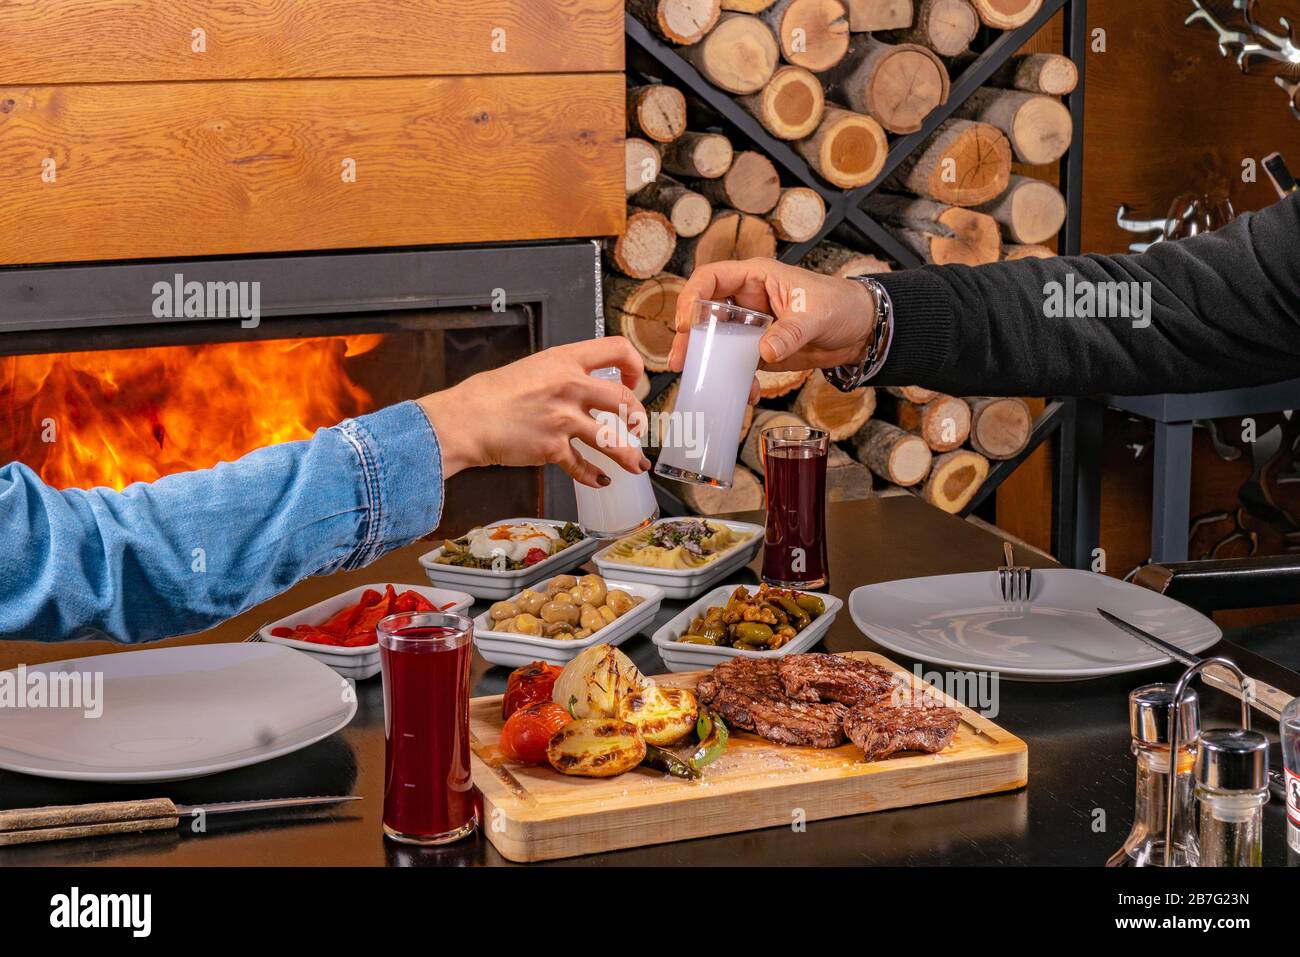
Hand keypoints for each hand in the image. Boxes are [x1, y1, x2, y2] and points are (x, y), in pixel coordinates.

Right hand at [418, 338, 649, 487]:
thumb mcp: (534, 367)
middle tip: (639, 427)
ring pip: (612, 439)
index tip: (634, 381)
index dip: (635, 366)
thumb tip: (586, 387)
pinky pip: (582, 466)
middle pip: (624, 399)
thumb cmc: (492, 394)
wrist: (467, 419)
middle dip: (639, 417)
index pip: (618, 350)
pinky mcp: (553, 448)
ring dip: (628, 455)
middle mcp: (570, 386)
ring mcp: (563, 419)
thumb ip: (564, 374)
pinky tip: (600, 480)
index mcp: (566, 360)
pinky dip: (593, 476)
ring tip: (637, 464)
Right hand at [669, 259, 876, 400]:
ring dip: (710, 362)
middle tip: (681, 360)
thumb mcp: (816, 316)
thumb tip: (765, 351)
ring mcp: (752, 326)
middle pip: (706, 313)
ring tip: (702, 380)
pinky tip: (748, 392)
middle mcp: (748, 299)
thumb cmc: (841, 304)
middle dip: (691, 337)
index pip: (711, 278)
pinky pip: (739, 363)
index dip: (692, 298)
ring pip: (719, 341)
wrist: (862, 330)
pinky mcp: (760, 349)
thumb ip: (790, 332)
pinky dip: (738, 379)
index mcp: (757, 277)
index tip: (684, 324)